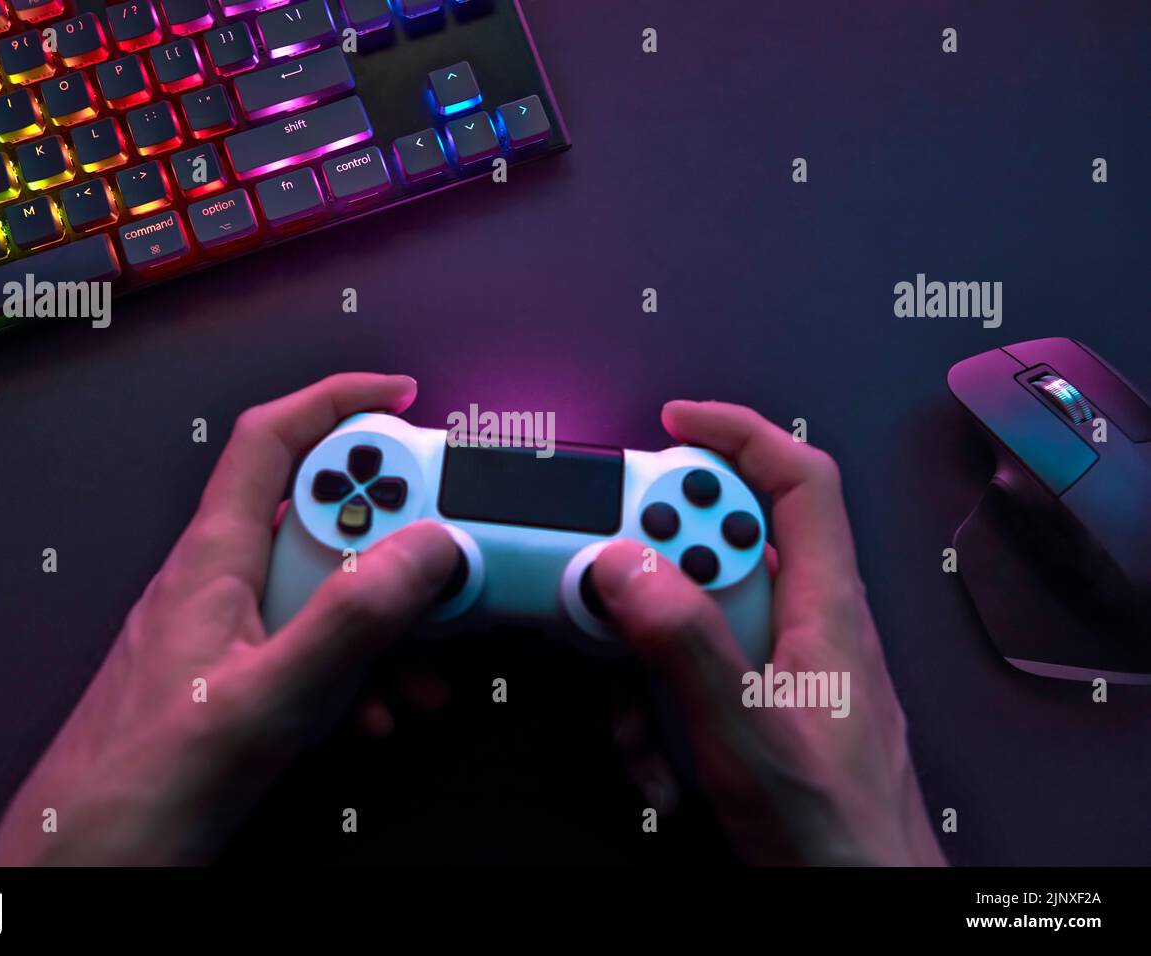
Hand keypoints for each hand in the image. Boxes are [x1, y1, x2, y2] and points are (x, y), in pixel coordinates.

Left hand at [0, 373, 459, 865]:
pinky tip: (374, 709)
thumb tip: (425, 550)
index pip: (272, 440)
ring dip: (383, 621)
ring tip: (417, 668)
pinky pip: (313, 643)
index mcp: (215, 559)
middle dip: (390, 539)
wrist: (93, 859)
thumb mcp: (273, 693)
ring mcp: (231, 630)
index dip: (335, 402)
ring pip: (325, 589)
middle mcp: (222, 581)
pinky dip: (357, 667)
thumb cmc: (147, 779)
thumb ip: (353, 617)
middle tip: (436, 567)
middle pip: (319, 517)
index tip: (401, 398)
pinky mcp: (240, 675)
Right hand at [591, 401, 945, 865]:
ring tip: (645, 726)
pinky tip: (664, 765)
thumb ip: (686, 646)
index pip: (799, 480)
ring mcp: (782, 664)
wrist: (866, 901)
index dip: (740, 433)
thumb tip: (629, 565)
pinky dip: (663, 710)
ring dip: (648, 665)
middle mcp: (807, 623)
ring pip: (696, 618)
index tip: (673, 422)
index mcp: (827, 608)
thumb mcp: (746, 734)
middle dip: (658, 571)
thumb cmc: (840, 835)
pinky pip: (697, 673)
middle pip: (724, 547)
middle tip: (614, 596)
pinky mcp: (760, 701)